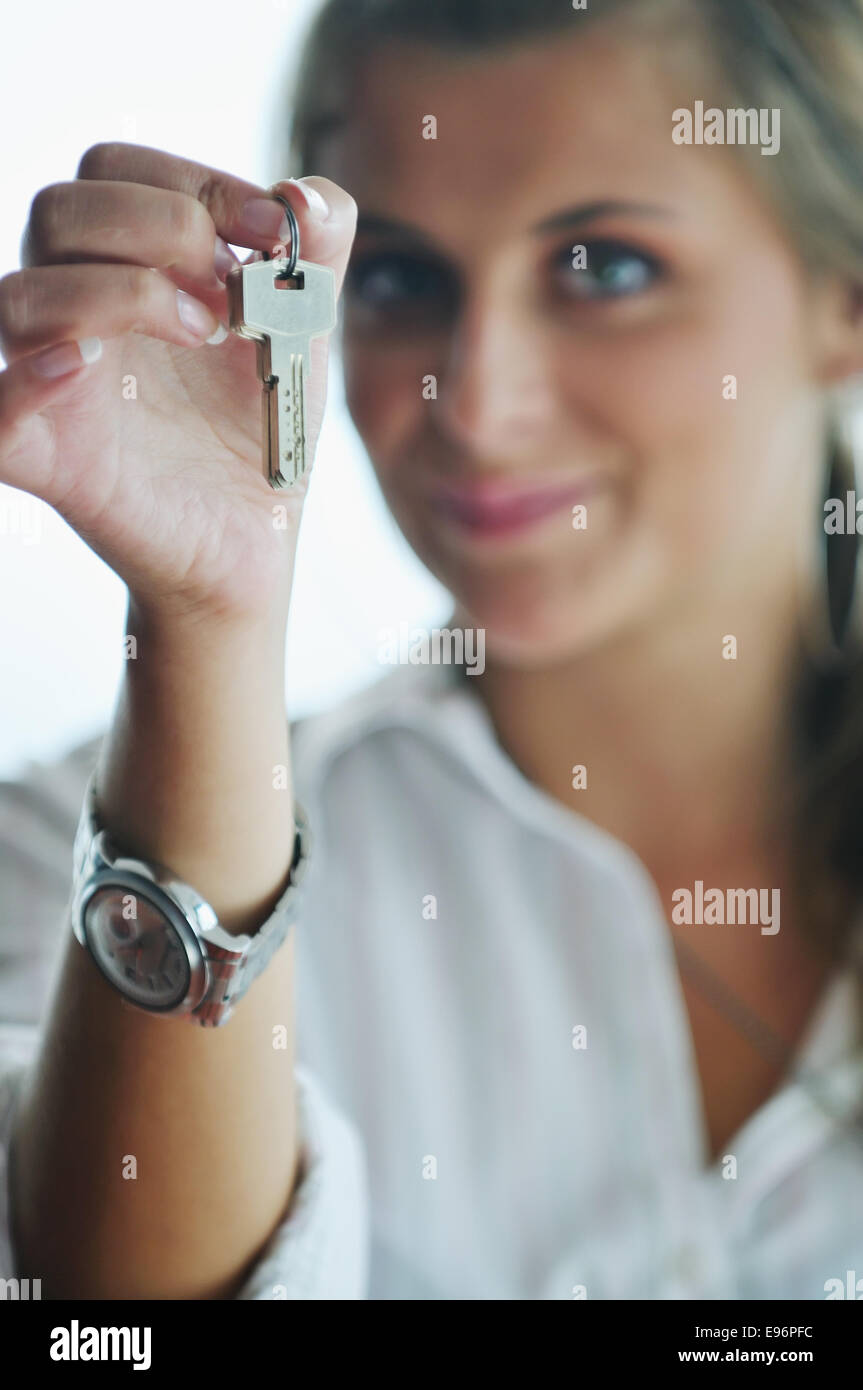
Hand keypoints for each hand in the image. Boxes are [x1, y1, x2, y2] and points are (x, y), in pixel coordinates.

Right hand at [0, 144, 356, 620]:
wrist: (259, 536)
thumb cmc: (262, 426)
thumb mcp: (305, 330)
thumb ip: (319, 252)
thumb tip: (307, 197)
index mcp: (124, 262)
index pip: (115, 171)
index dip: (195, 180)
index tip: (273, 231)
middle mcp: (77, 309)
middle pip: (60, 211)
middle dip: (161, 226)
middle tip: (232, 294)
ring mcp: (55, 383)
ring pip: (24, 295)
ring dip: (122, 291)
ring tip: (202, 331)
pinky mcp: (49, 458)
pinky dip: (22, 385)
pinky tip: (78, 367)